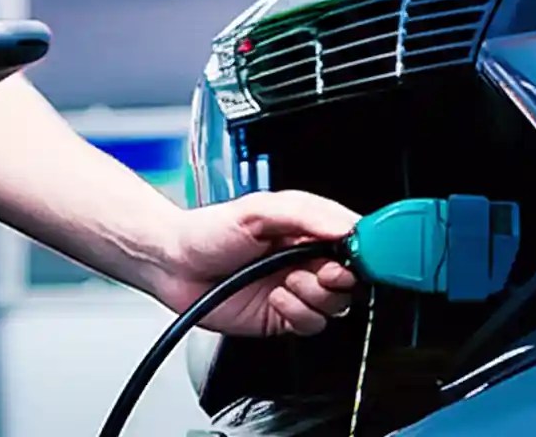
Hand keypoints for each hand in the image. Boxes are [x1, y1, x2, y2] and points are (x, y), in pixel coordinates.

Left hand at [155, 191, 359, 336]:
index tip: (354, 253)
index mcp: (307, 230)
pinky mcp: (283, 318)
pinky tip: (276, 299)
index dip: (363, 250)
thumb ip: (305, 214)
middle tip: (320, 271)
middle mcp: (306, 261)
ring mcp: (295, 290)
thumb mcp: (257, 210)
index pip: (355, 241)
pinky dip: (298, 314)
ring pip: (336, 305)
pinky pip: (312, 325)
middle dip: (340, 278)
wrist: (172, 264)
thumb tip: (347, 225)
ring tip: (286, 281)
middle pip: (353, 278)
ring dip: (315, 296)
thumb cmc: (207, 231)